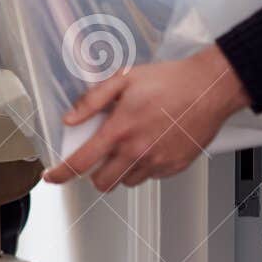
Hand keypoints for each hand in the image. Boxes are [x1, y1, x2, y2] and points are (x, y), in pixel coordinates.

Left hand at [41, 45, 249, 191]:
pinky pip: (151, 176)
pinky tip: (149, 145)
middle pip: (103, 183)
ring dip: (121, 171)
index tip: (51, 177)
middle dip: (94, 175)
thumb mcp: (123, 79)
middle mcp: (138, 151)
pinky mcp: (176, 166)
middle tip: (97, 159)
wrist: (210, 88)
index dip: (61, 173)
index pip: (81, 161)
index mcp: (120, 130)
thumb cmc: (170, 81)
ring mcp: (158, 162)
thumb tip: (70, 118)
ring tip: (129, 146)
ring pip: (127, 182)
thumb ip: (92, 101)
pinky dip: (144, 167)